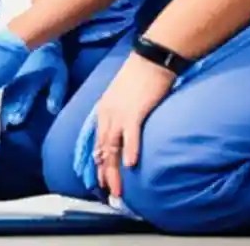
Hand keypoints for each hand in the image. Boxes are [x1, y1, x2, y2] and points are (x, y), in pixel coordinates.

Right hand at [0, 40, 68, 128]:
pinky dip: (1, 101)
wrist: (41, 42)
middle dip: (6, 114)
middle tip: (1, 128)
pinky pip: (3, 91)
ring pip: (4, 96)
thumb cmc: (52, 61)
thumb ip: (56, 93)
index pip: (23, 101)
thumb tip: (52, 110)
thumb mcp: (59, 76)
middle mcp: (18, 82)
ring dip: (1, 108)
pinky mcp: (9, 76)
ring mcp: (12, 78)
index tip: (13, 123)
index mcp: (30, 83)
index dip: (18, 112)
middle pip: (10, 101)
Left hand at [73, 54, 175, 197]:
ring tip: (116, 188)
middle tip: (108, 191)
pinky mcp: (136, 112)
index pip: (98, 142)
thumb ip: (119, 112)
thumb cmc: (140, 74)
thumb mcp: (122, 95)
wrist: (151, 58)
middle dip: (105, 173)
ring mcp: (120, 114)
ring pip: (114, 147)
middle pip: (104, 149)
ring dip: (115, 170)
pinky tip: (131, 164)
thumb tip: (123, 129)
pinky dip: (130, 150)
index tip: (101, 179)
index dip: (99, 162)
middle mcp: (107, 114)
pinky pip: (131, 135)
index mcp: (104, 111)